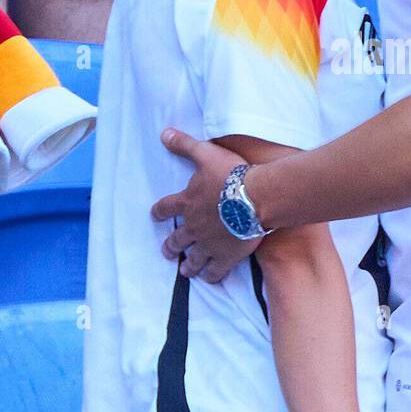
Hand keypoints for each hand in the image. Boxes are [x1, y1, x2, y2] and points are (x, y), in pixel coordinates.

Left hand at [150, 129, 259, 279]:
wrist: (255, 198)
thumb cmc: (231, 174)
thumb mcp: (206, 153)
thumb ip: (185, 145)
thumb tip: (164, 134)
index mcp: (187, 203)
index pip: (166, 208)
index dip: (159, 212)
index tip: (155, 216)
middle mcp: (194, 226)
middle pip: (178, 239)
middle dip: (171, 246)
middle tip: (167, 252)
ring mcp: (209, 244)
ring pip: (194, 258)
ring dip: (188, 265)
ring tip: (185, 271)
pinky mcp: (226, 256)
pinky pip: (215, 270)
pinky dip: (211, 275)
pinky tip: (210, 277)